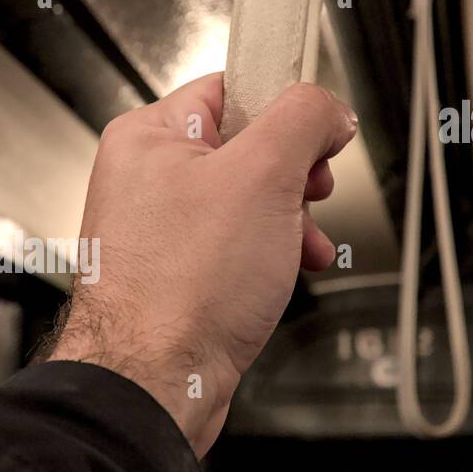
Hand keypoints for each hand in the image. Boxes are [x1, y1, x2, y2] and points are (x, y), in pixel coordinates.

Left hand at [47, 74, 356, 456]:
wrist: (155, 382)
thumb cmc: (181, 289)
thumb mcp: (262, 176)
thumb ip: (302, 120)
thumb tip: (327, 109)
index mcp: (146, 137)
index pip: (229, 89)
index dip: (285, 107)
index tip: (320, 130)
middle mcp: (144, 181)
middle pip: (245, 148)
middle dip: (293, 176)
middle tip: (308, 195)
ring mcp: (158, 232)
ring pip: (246, 203)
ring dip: (289, 221)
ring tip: (302, 245)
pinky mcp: (175, 276)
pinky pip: (233, 247)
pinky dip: (270, 255)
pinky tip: (288, 273)